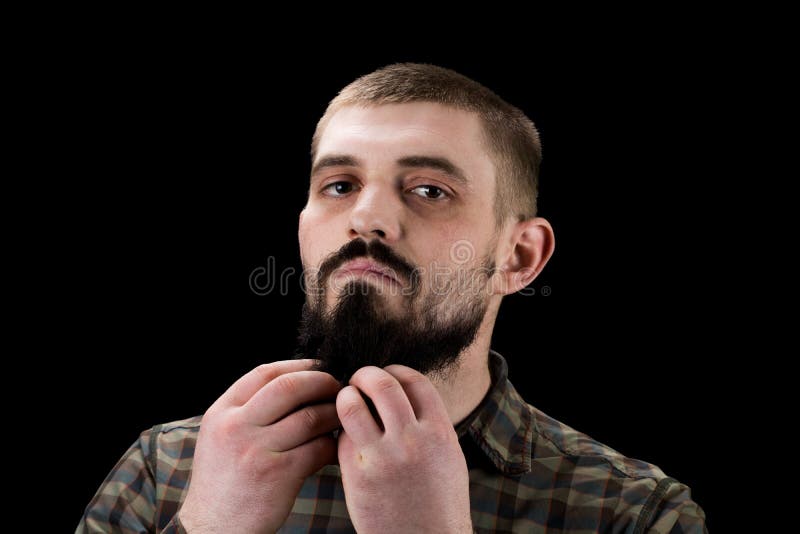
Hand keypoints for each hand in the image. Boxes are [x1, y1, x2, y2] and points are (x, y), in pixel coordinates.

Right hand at [178, 359, 341, 532]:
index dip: (297, 365)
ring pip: (310, 416)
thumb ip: (247, 409)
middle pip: (290, 386)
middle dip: (321, 382)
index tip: (317, 366)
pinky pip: (318, 448)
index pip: (265, 373)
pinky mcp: (277, 474)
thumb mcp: (221, 436)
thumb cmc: (225, 481)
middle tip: (337, 387)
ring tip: (341, 417)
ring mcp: (256, 449)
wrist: (214, 528)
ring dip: (333, 414)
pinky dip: (332, 445)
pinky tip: (335, 447)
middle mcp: (236, 426)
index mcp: (221, 412)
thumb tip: (293, 382)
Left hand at [336, 365, 471, 532]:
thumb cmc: (439, 501)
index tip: (387, 374)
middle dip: (365, 374)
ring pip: (352, 404)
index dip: (396, 370)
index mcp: (439, 432)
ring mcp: (382, 458)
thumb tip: (405, 392)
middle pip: (382, 382)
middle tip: (359, 378)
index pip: (414, 380)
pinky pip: (341, 437)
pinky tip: (346, 434)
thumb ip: (429, 423)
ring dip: (346, 395)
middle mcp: (412, 440)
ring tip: (346, 400)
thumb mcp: (448, 456)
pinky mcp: (357, 475)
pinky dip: (342, 429)